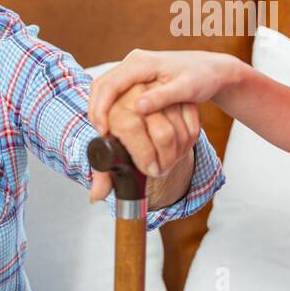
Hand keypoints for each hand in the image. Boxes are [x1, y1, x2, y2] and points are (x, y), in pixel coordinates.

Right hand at [87, 49, 235, 137]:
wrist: (212, 69)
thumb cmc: (202, 77)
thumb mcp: (186, 88)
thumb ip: (163, 97)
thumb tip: (138, 107)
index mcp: (141, 62)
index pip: (110, 84)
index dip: (102, 108)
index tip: (103, 129)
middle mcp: (133, 63)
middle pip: (101, 85)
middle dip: (96, 110)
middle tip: (100, 134)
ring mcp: (133, 70)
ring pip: (105, 88)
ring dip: (100, 109)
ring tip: (104, 132)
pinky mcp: (136, 78)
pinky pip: (114, 92)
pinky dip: (108, 107)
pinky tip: (112, 124)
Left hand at [88, 81, 200, 202]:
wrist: (137, 117)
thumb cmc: (120, 139)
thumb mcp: (109, 155)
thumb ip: (103, 175)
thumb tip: (97, 195)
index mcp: (116, 109)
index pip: (132, 128)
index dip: (143, 154)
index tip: (149, 170)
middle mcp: (138, 95)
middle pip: (163, 133)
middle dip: (165, 160)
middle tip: (160, 170)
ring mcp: (162, 95)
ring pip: (181, 132)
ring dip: (177, 155)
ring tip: (166, 161)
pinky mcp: (180, 98)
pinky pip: (193, 127)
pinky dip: (188, 145)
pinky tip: (177, 149)